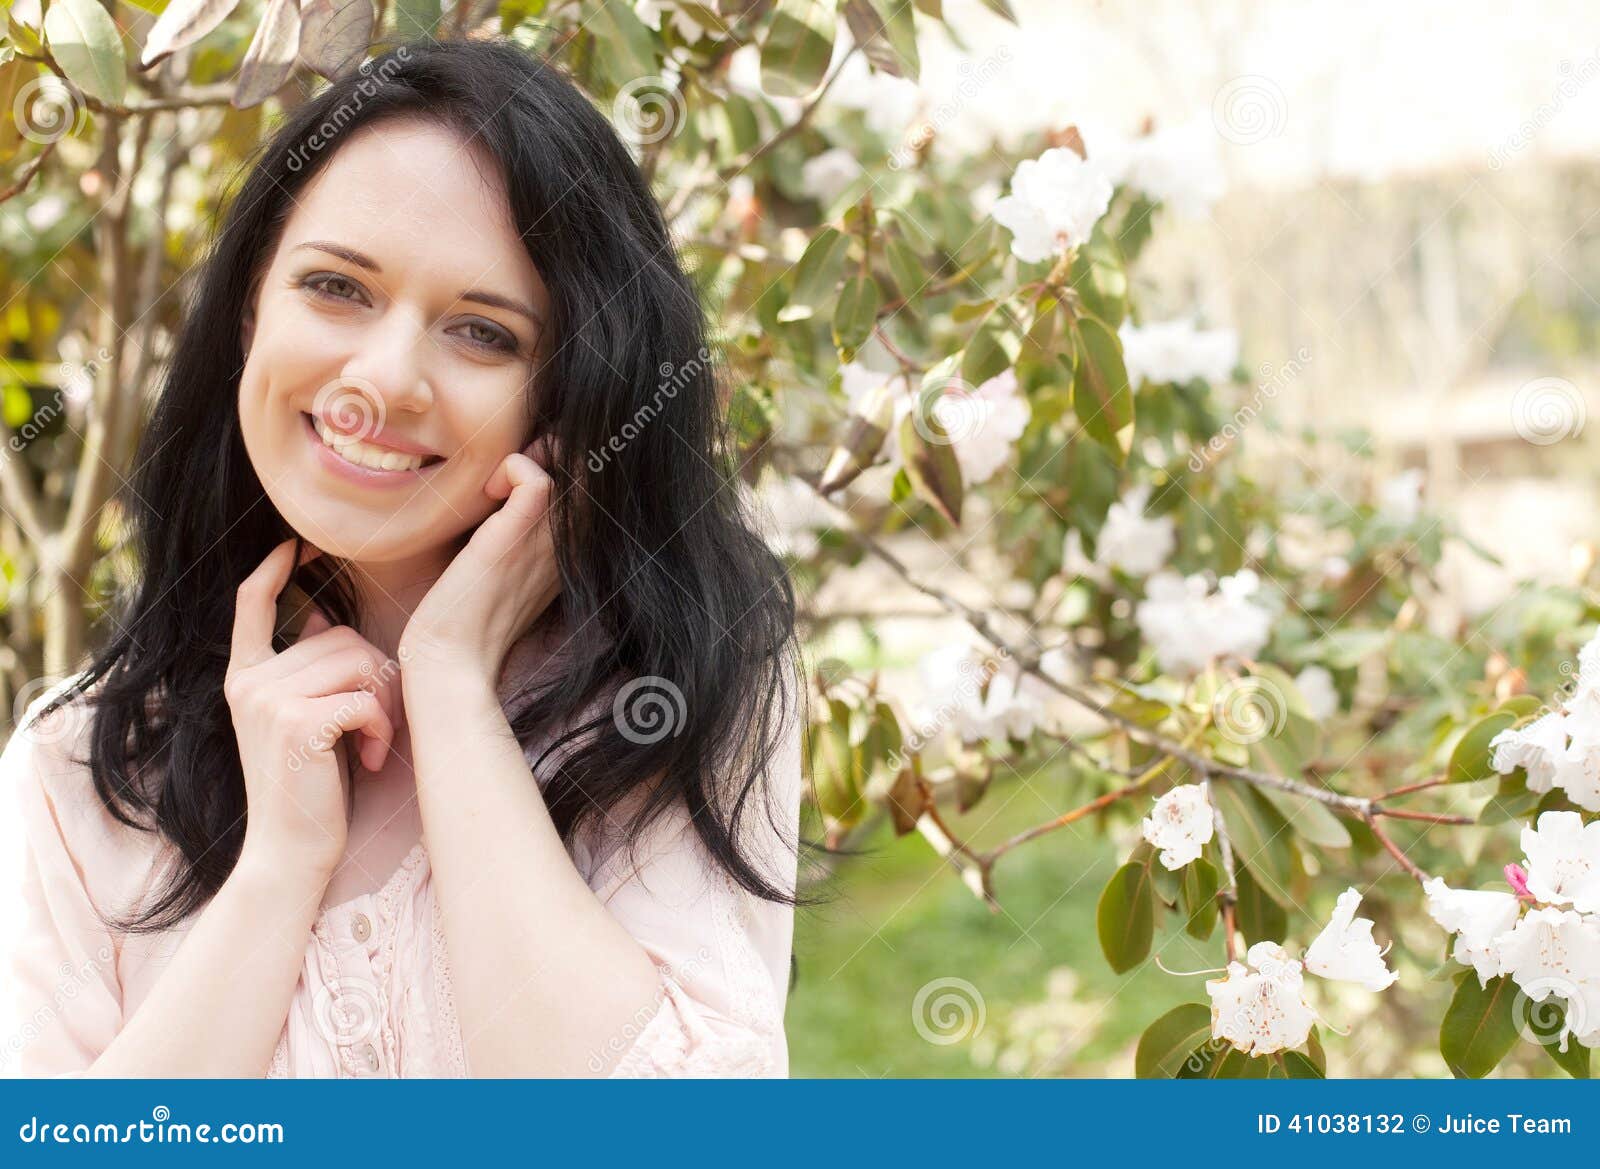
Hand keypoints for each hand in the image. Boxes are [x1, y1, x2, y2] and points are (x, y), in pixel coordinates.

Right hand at [225, 538, 405, 878]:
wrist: (290, 854)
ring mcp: (268, 699)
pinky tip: (370, 760)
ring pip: (361, 663)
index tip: (296, 545)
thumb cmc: (310, 790)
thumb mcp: (302, 721)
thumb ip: (307, 673)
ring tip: (370, 744)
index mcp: (246, 677)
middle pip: (344, 637)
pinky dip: (382, 729)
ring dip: (384, 705)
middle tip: (374, 726)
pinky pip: (366, 697)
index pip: (252, 605)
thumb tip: (326, 620)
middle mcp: (249, 681)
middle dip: (376, 678)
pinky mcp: (296, 722)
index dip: (274, 569)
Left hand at [399, 439, 562, 684]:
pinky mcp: (517, 536)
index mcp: (567, 551)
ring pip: (567, 465)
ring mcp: (547, 539)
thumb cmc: (462, 619)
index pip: (586, 486)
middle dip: (551, 452)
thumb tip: (499, 494)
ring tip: (496, 485)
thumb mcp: (500, 570)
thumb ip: (514, 534)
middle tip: (507, 474)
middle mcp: (567, 542)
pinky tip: (487, 492)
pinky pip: (535, 477)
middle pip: (584, 471)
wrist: (450, 661)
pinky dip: (511, 468)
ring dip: (528, 458)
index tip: (515, 479)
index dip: (558, 463)